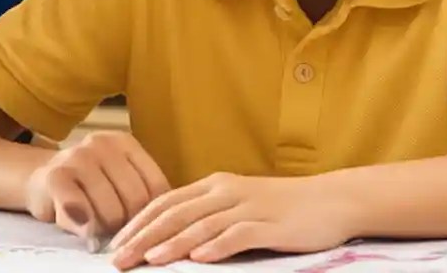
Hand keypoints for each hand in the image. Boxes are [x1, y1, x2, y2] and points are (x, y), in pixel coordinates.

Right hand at [25, 131, 170, 244]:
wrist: (40, 179)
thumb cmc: (87, 186)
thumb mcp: (118, 179)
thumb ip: (142, 191)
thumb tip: (165, 221)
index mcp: (124, 142)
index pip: (157, 186)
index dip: (152, 213)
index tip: (140, 223)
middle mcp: (102, 144)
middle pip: (136, 200)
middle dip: (128, 223)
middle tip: (115, 228)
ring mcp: (77, 157)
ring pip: (111, 211)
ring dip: (106, 229)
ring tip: (97, 225)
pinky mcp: (57, 177)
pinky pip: (81, 212)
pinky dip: (85, 228)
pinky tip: (83, 229)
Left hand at [108, 172, 355, 269]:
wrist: (332, 200)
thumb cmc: (281, 207)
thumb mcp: (237, 205)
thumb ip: (207, 216)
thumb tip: (169, 238)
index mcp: (213, 186)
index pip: (165, 203)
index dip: (138, 223)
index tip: (114, 244)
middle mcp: (226, 193)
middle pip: (176, 214)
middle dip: (144, 237)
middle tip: (119, 259)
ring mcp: (249, 207)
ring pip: (202, 225)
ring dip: (173, 243)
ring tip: (149, 260)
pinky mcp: (272, 224)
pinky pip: (240, 235)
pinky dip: (218, 246)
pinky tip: (199, 259)